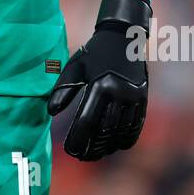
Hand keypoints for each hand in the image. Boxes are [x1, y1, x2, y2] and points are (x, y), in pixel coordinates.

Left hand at [48, 0, 150, 160]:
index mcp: (101, 85)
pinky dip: (127, 138)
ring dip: (108, 146)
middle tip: (81, 157)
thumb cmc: (94, 53)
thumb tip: (50, 112)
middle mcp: (119, 92)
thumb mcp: (75, 67)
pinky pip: (136, 124)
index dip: (78, 138)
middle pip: (104, 129)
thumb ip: (63, 90)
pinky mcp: (143, 98)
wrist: (124, 37)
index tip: (69, 150)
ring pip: (121, 130)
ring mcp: (134, 96)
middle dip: (92, 147)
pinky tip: (116, 146)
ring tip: (96, 154)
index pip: (87, 120)